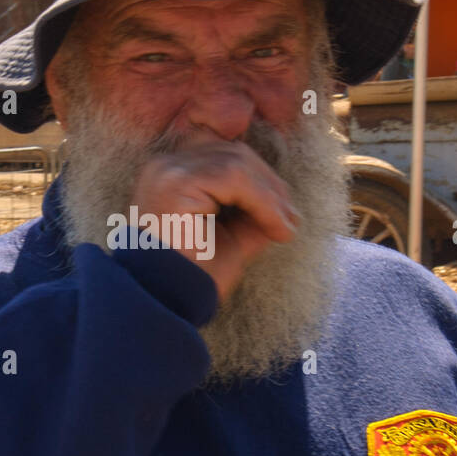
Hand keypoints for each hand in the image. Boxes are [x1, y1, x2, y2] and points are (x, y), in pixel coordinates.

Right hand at [129, 136, 298, 301]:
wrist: (165, 303)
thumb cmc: (193, 277)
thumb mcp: (231, 238)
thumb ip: (252, 214)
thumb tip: (284, 205)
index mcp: (173, 176)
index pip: (225, 155)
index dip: (260, 178)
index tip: (284, 213)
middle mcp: (165, 166)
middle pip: (233, 153)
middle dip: (269, 184)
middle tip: (291, 220)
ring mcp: (168, 171)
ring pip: (237, 163)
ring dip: (270, 196)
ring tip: (285, 228)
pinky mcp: (177, 183)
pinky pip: (234, 177)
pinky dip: (263, 202)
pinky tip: (276, 228)